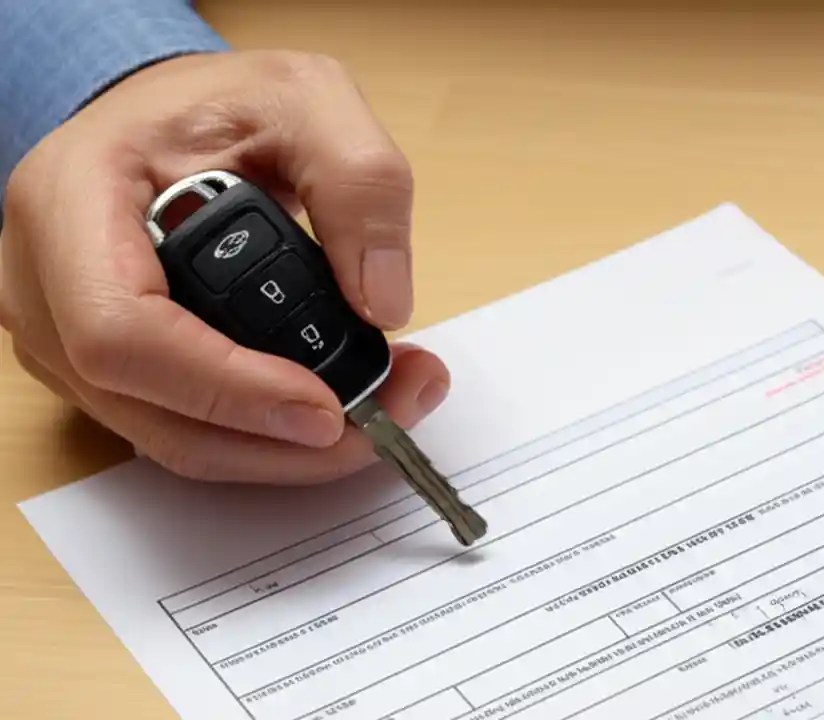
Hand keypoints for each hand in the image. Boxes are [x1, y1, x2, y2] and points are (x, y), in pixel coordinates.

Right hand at [0, 51, 447, 483]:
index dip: (223, 387)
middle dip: (282, 436)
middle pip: (151, 409)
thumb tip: (381, 302)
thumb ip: (360, 183)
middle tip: (393, 411)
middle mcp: (45, 283)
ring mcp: (65, 338)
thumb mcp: (309, 99)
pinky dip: (267, 434)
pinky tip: (338, 402)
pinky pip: (183, 429)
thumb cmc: (221, 105)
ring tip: (388, 403)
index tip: (323, 406)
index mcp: (72, 201)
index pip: (120, 330)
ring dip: (286, 449)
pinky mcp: (104, 372)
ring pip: (173, 438)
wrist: (172, 118)